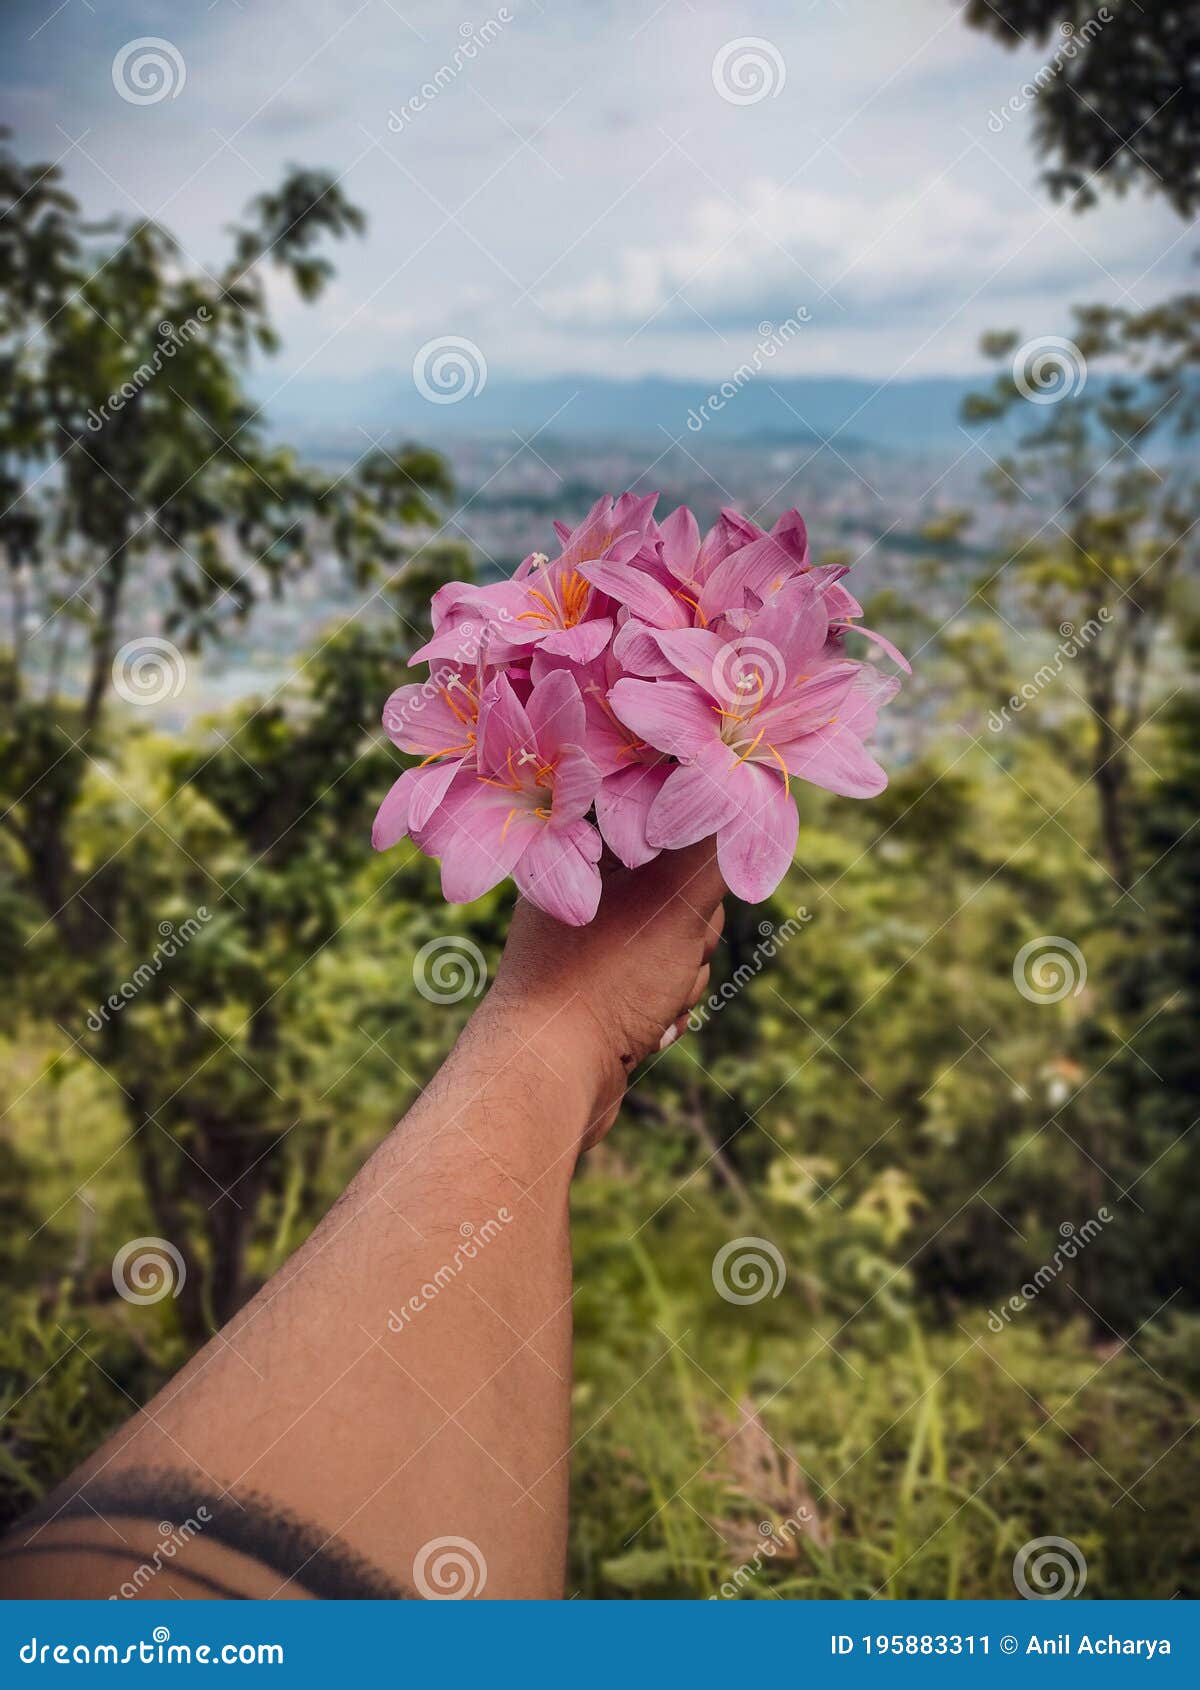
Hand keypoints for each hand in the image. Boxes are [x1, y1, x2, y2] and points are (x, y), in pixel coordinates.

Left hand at [488, 840, 725, 1146]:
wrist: (549, 1077)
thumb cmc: (605, 979)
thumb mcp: (672, 901)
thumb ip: (714, 846)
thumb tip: (745, 800)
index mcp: (581, 853)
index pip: (666, 830)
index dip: (692, 868)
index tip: (682, 899)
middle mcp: (580, 895)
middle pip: (681, 893)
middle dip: (691, 935)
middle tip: (666, 958)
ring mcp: (588, 948)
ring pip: (676, 945)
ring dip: (681, 980)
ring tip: (650, 1003)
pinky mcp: (598, 994)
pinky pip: (656, 987)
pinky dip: (662, 1010)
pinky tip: (646, 1031)